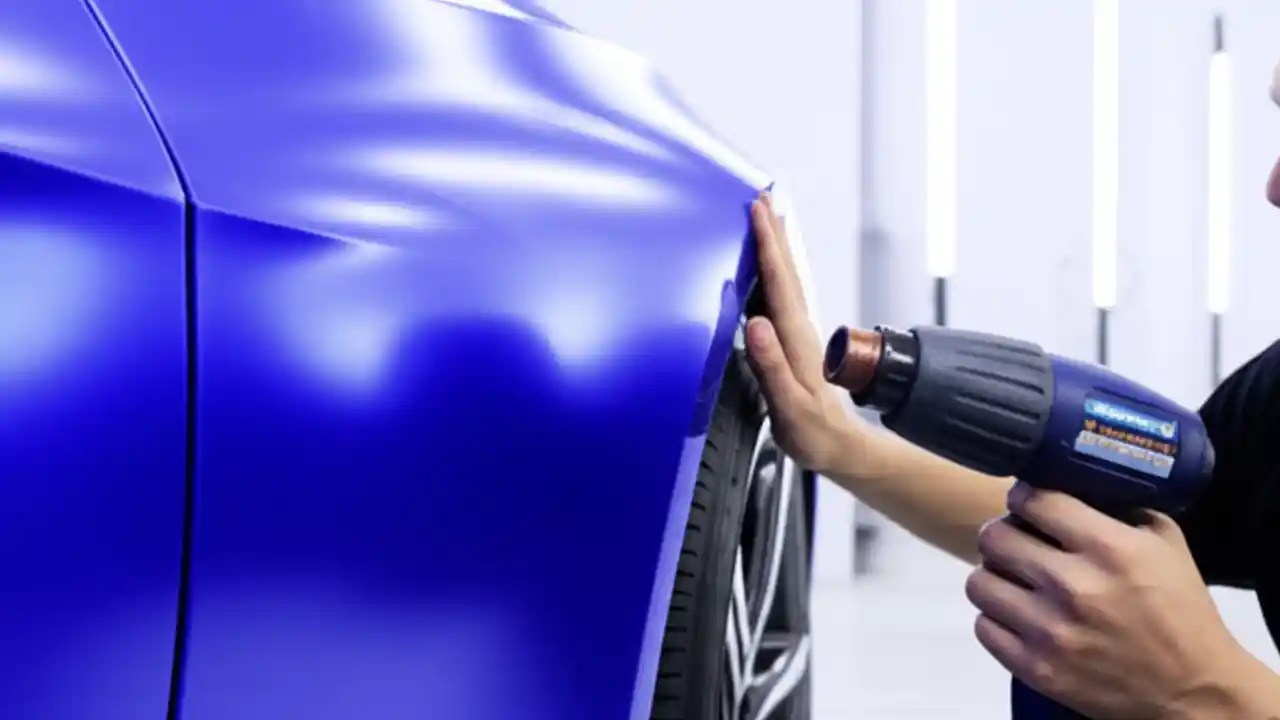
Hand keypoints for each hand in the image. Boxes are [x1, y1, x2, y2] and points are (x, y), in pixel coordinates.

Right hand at [745, 192, 863, 475]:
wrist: (840, 447)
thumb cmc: (814, 432)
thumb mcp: (790, 406)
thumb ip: (771, 367)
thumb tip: (757, 325)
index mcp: (796, 340)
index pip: (780, 284)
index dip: (768, 246)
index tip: (758, 213)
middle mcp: (800, 331)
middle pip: (786, 272)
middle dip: (774, 233)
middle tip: (762, 198)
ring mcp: (799, 335)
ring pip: (786, 281)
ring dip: (776, 248)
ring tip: (766, 220)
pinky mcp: (794, 343)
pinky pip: (781, 297)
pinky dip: (774, 274)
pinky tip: (767, 269)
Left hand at [966, 482, 1262, 718]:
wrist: (1193, 690)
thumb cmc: (1180, 610)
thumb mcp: (1164, 543)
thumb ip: (1115, 507)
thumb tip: (1067, 481)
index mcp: (1109, 549)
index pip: (1032, 499)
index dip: (1023, 496)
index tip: (1026, 503)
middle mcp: (1074, 587)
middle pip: (994, 537)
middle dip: (1003, 534)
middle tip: (1016, 541)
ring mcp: (1050, 632)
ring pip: (979, 583)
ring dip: (994, 577)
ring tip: (1014, 580)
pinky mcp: (1036, 668)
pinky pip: (983, 627)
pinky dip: (996, 618)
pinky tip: (1018, 615)